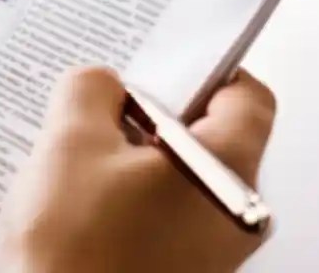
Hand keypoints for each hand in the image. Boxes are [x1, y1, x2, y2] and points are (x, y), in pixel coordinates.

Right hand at [0, 67, 276, 272]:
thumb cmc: (74, 248)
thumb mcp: (71, 139)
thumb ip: (92, 89)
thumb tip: (102, 86)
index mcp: (229, 174)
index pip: (248, 96)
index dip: (204, 71)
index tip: (163, 65)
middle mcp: (235, 217)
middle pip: (208, 138)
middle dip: (150, 118)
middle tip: (102, 112)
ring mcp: (209, 255)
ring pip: (178, 180)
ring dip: (130, 162)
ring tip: (77, 161)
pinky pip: (160, 219)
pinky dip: (125, 202)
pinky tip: (76, 202)